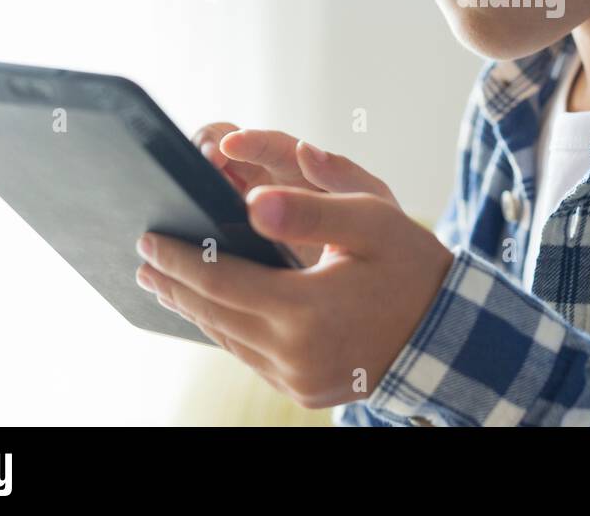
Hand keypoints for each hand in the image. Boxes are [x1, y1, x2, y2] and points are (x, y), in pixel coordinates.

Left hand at [135, 182, 454, 407]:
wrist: (447, 329)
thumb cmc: (410, 265)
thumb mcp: (372, 220)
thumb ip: (311, 207)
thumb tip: (251, 201)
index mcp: (307, 309)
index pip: (222, 280)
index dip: (181, 258)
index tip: (149, 237)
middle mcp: (295, 353)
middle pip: (214, 313)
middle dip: (174, 283)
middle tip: (142, 258)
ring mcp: (297, 378)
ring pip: (227, 337)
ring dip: (193, 307)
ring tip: (164, 283)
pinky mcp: (303, 389)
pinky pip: (248, 355)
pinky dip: (224, 328)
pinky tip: (212, 311)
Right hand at [191, 122, 399, 265]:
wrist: (375, 285)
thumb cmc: (379, 234)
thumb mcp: (370, 204)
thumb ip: (343, 175)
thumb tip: (307, 148)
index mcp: (298, 166)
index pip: (267, 144)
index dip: (246, 141)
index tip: (226, 147)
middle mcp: (265, 183)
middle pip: (222, 157)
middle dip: (204, 157)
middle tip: (196, 170)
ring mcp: (244, 214)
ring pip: (206, 193)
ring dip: (191, 194)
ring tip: (179, 207)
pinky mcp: (234, 246)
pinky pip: (205, 237)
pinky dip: (190, 238)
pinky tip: (178, 253)